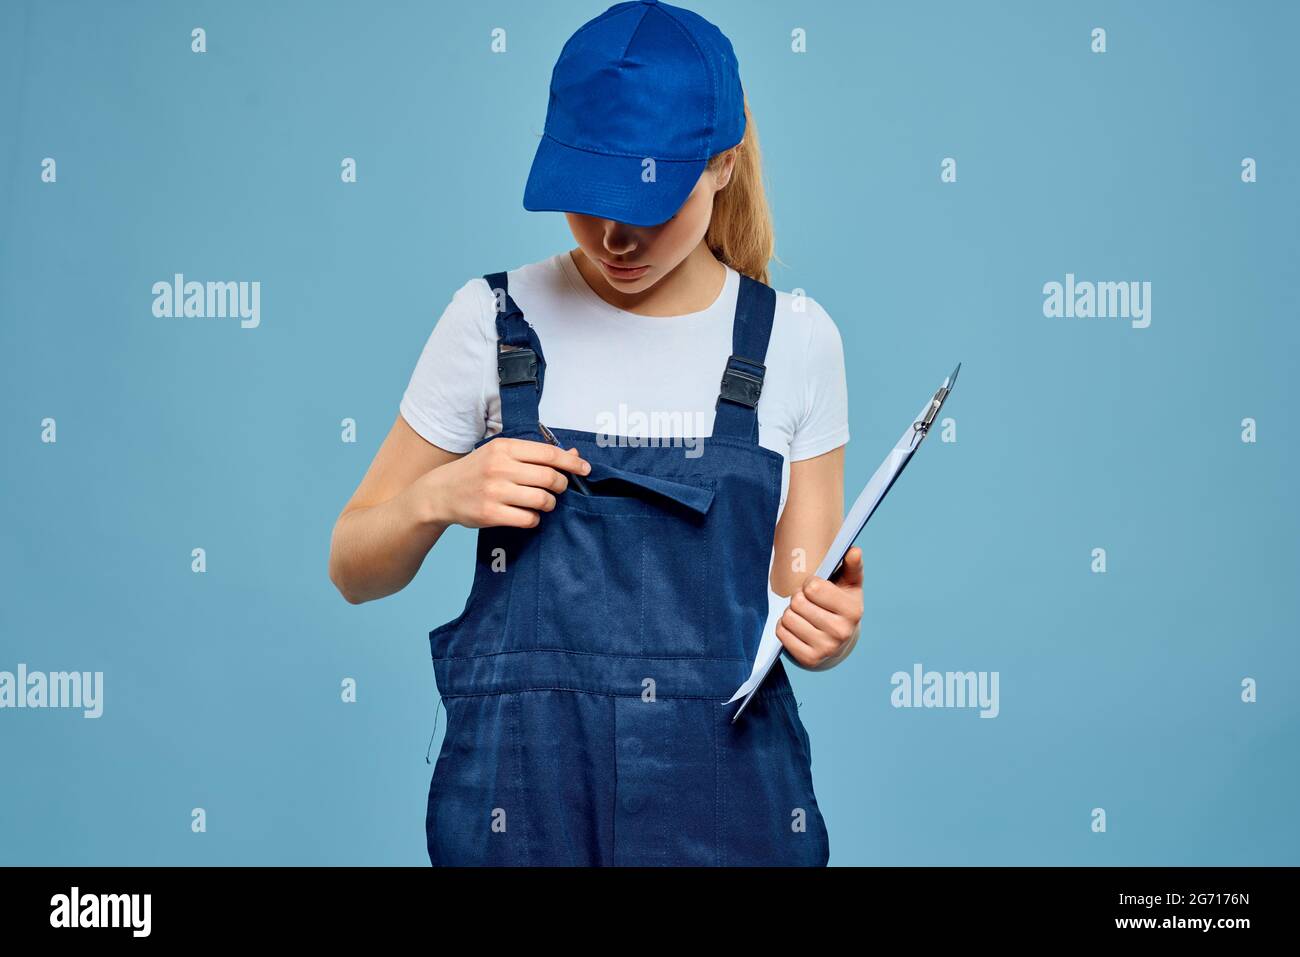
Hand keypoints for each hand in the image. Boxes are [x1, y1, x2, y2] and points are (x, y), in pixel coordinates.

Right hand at [412, 437, 589, 529]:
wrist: (440, 492)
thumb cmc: (476, 471)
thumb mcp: (501, 454)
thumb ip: (535, 454)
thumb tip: (572, 455)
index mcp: (504, 447)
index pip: (548, 453)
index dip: (571, 462)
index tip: (584, 469)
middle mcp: (500, 467)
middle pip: (550, 478)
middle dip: (562, 485)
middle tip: (559, 489)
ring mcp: (494, 492)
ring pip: (542, 500)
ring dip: (549, 503)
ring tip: (542, 502)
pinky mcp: (490, 514)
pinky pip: (528, 519)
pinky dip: (534, 519)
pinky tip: (527, 515)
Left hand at [776, 547, 864, 668]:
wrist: (839, 639)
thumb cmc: (840, 605)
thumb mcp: (849, 584)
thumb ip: (852, 566)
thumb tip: (854, 550)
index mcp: (853, 611)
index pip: (813, 588)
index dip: (809, 584)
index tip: (815, 588)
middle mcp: (842, 632)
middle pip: (797, 602)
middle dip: (798, 598)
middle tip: (807, 602)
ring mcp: (826, 648)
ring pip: (788, 617)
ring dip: (790, 612)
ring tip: (803, 614)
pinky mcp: (810, 659)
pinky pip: (782, 633)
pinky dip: (784, 627)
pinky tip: (797, 627)